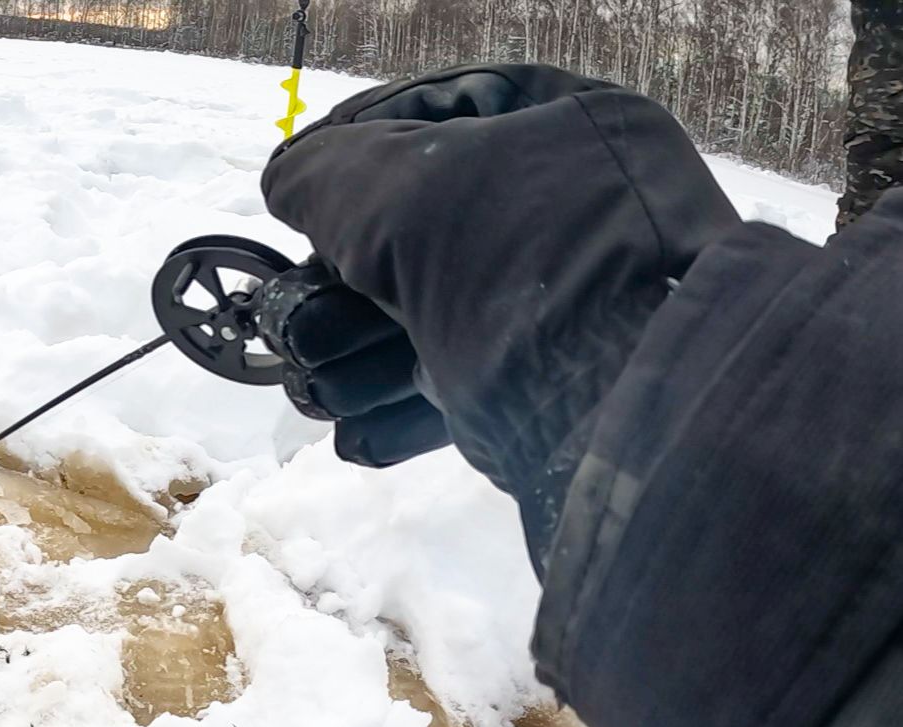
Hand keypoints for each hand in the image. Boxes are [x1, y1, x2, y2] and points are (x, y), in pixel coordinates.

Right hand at [259, 65, 738, 559]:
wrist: (612, 402)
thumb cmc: (506, 266)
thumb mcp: (388, 186)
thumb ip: (318, 173)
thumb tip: (290, 182)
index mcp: (559, 129)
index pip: (430, 120)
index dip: (355, 165)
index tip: (315, 211)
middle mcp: (563, 212)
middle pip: (403, 240)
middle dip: (341, 293)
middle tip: (327, 313)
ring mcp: (549, 305)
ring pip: (411, 323)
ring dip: (353, 362)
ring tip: (340, 383)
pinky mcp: (534, 387)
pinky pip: (441, 389)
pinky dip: (395, 414)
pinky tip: (367, 429)